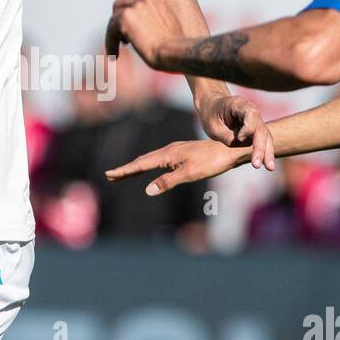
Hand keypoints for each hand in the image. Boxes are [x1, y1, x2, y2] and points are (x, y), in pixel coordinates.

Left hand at [105, 0, 181, 68]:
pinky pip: (111, 31)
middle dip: (121, 17)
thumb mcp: (171, 26)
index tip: (133, 21)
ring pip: (115, 16)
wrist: (175, 53)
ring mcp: (134, 6)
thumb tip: (149, 28)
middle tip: (124, 33)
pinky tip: (114, 56)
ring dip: (115, 30)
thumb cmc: (177, 48)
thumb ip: (158, 19)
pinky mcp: (124, 18)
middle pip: (122, 2)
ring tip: (123, 45)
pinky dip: (111, 43)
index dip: (131, 8)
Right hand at [106, 139, 246, 194]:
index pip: (140, 165)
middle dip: (127, 170)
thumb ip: (167, 182)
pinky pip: (160, 159)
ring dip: (137, 167)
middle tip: (111, 177)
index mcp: (167, 155)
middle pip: (142, 161)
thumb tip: (147, 190)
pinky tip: (153, 168)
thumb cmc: (211, 162)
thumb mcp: (189, 174)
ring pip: (151, 159)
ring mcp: (176, 150)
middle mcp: (169, 150)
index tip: (109, 175)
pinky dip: (149, 165)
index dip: (124, 171)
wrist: (230, 149)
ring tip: (126, 174)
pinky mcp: (183, 153)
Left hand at [195, 93, 274, 169]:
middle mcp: (251, 110)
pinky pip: (263, 140)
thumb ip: (227, 136)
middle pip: (260, 129)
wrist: (212, 106)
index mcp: (238, 105)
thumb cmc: (210, 115)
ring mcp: (255, 120)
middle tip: (256, 164)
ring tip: (270, 167)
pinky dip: (265, 151)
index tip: (239, 138)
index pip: (251, 114)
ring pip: (265, 136)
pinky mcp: (255, 129)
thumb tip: (243, 145)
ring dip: (267, 152)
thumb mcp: (212, 127)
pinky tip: (267, 164)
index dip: (248, 128)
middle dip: (260, 147)